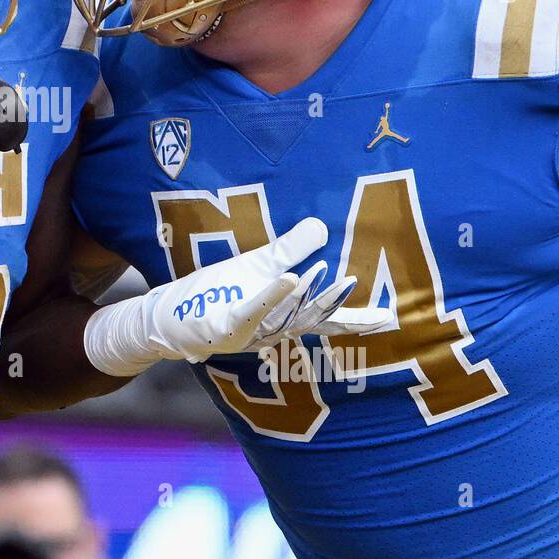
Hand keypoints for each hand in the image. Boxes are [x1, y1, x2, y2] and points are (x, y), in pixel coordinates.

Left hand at [84, 218, 392, 375]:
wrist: (167, 316)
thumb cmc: (216, 293)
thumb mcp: (257, 266)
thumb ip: (289, 249)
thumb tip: (323, 226)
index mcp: (282, 316)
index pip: (325, 318)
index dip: (357, 318)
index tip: (390, 317)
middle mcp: (271, 329)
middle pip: (308, 317)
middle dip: (335, 304)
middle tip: (363, 284)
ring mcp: (248, 332)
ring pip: (283, 316)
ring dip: (305, 297)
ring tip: (325, 273)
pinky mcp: (225, 328)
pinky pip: (252, 312)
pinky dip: (271, 296)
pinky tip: (287, 277)